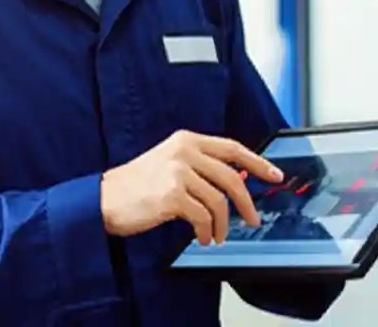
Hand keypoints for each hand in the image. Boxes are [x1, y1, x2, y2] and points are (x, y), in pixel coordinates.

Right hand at [100, 130, 283, 245]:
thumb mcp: (170, 166)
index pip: (232, 148)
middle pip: (231, 177)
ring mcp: (178, 172)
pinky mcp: (172, 195)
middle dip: (247, 203)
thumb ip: (202, 168)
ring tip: (216, 235)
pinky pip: (203, 216)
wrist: (102, 199)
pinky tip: (201, 237)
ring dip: (223, 224)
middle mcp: (184, 151)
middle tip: (253, 219)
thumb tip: (239, 180)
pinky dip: (206, 231)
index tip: (275, 175)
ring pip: (219, 200)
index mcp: (186, 140)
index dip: (258, 163)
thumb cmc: (135, 186)